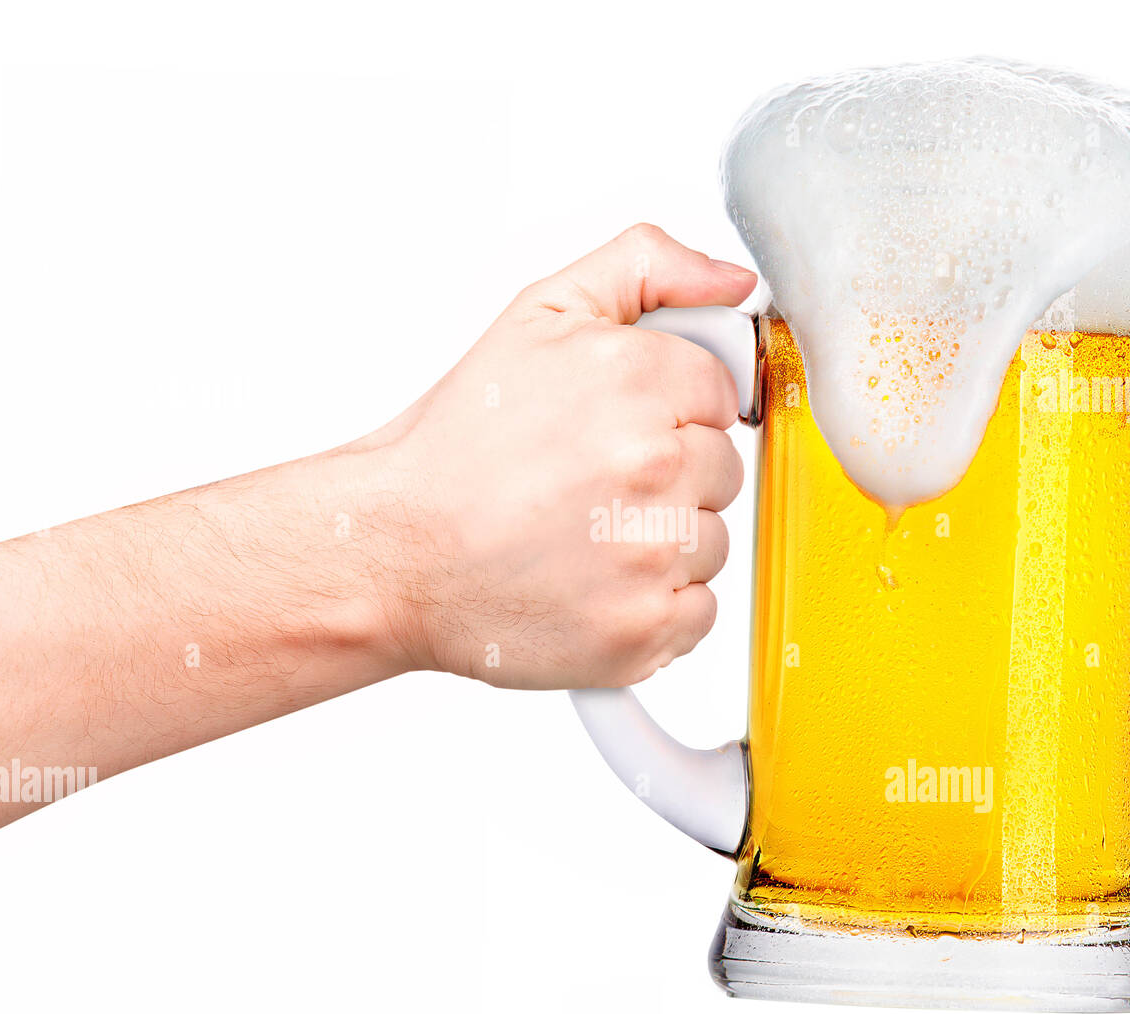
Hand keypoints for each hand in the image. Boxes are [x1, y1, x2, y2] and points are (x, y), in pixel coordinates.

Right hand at [352, 224, 756, 686]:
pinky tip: (595, 587)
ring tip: (584, 538)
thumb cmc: (458, 446)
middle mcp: (652, 464)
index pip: (721, 394)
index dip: (671, 411)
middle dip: (669, 477)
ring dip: (662, 545)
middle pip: (722, 470)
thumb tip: (734, 281)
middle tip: (591, 486)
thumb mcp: (540, 313)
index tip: (620, 431)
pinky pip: (700, 611)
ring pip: (712, 542)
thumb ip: (643, 268)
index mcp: (634, 380)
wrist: (395, 552)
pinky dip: (657, 608)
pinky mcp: (645, 628)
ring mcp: (651, 553)